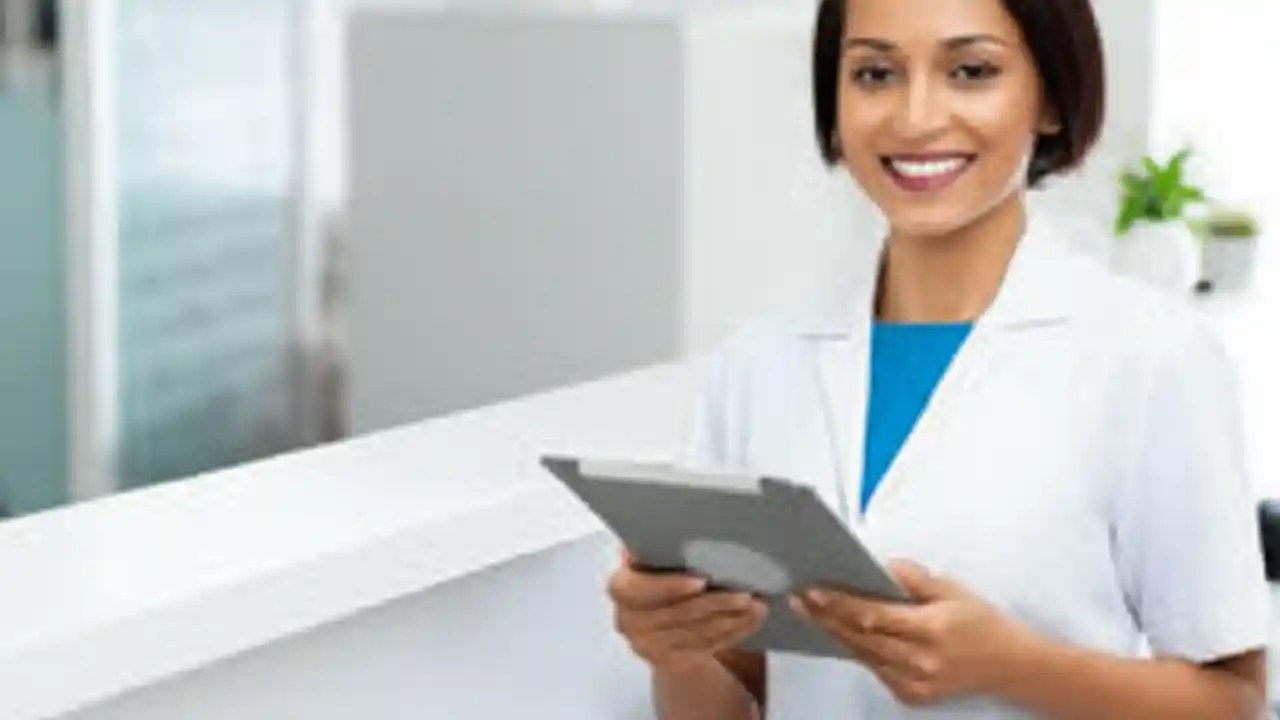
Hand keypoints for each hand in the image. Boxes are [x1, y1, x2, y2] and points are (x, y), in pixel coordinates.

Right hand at [607, 549, 768, 672]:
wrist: (660, 621)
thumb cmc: (662, 576)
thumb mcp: (655, 559)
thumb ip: (662, 548)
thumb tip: (687, 524)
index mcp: (621, 587)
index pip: (635, 589)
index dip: (667, 587)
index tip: (700, 581)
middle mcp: (628, 620)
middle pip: (674, 614)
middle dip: (713, 603)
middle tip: (745, 594)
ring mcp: (648, 645)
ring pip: (694, 633)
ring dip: (729, 619)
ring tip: (756, 605)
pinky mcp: (671, 661)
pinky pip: (705, 647)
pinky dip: (733, 632)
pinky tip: (750, 618)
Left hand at [790, 560, 1035, 707]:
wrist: (1012, 668)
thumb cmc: (982, 622)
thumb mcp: (953, 590)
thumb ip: (915, 579)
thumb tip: (880, 566)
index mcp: (930, 628)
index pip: (873, 614)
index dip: (839, 603)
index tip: (812, 591)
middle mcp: (919, 660)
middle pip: (860, 637)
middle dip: (826, 616)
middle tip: (798, 599)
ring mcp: (914, 683)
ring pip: (863, 655)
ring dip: (834, 633)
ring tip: (810, 613)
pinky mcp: (912, 696)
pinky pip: (875, 670)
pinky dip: (858, 650)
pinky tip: (840, 634)